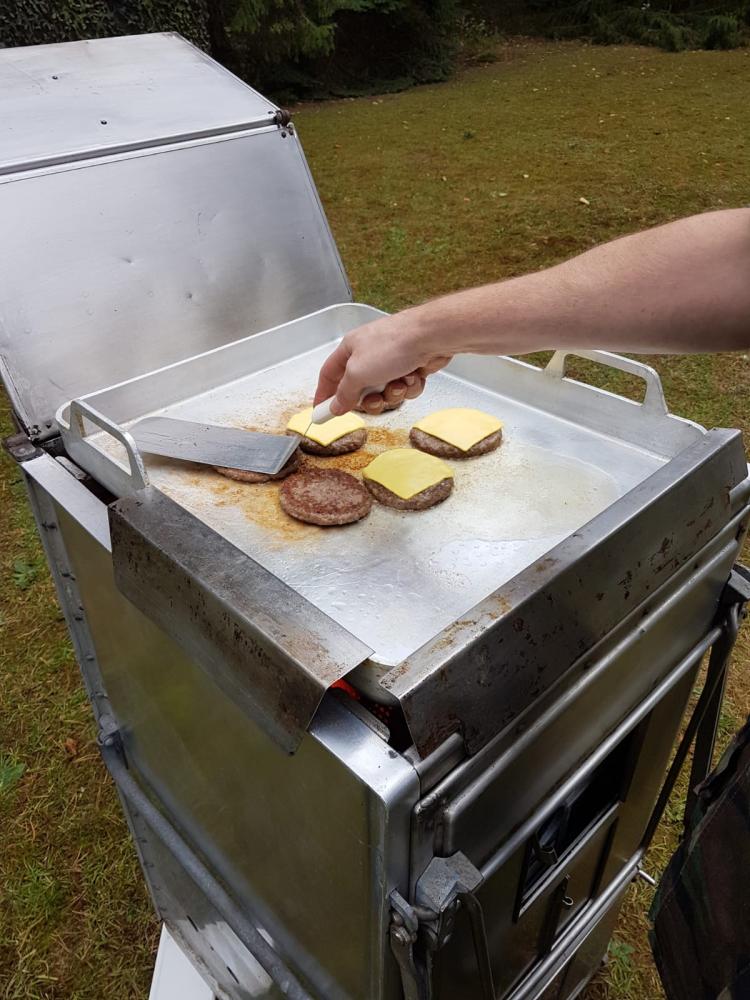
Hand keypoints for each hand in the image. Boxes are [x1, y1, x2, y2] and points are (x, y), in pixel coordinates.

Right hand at [314, 311, 452, 414]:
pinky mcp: (411, 366)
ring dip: (392, 393)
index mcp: (350, 349)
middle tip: (375, 400)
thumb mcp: (358, 373)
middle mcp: (369, 354)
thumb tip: (334, 407)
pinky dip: (409, 387)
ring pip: (384, 392)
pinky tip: (414, 376)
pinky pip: (404, 388)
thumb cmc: (392, 345)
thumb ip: (344, 393)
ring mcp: (391, 360)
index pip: (329, 374)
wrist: (431, 337)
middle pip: (360, 389)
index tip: (321, 412)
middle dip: (369, 399)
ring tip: (399, 383)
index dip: (324, 394)